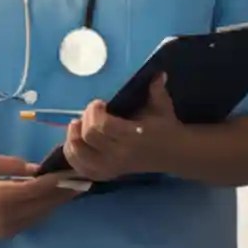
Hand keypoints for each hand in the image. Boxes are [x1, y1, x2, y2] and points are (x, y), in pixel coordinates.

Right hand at [0, 153, 80, 238]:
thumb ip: (12, 165)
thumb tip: (37, 169)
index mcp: (0, 196)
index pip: (38, 189)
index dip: (57, 182)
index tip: (73, 173)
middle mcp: (6, 216)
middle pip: (43, 204)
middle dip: (63, 193)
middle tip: (80, 181)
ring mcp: (5, 228)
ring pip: (39, 215)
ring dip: (54, 203)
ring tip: (69, 189)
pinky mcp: (4, 234)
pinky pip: (30, 220)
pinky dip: (41, 209)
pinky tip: (49, 199)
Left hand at [63, 72, 178, 180]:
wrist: (175, 153)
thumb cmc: (165, 127)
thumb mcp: (162, 106)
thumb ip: (156, 89)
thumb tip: (157, 72)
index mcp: (133, 137)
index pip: (102, 127)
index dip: (94, 112)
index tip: (100, 103)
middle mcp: (120, 154)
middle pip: (88, 139)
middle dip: (84, 120)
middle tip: (90, 112)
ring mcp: (112, 167)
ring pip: (79, 156)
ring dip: (73, 139)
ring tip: (77, 126)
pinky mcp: (108, 174)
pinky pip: (82, 170)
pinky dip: (73, 157)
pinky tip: (75, 143)